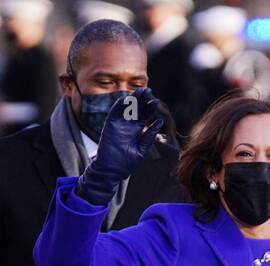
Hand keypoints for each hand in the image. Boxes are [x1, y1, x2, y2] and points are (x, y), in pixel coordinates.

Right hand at [75, 87, 165, 205]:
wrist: (111, 171)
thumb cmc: (126, 163)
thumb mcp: (141, 150)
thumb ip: (149, 136)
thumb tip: (159, 122)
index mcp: (137, 131)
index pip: (144, 116)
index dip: (149, 108)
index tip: (155, 101)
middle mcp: (128, 125)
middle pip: (136, 109)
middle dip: (142, 100)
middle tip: (148, 90)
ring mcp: (119, 125)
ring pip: (126, 108)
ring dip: (132, 99)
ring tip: (140, 91)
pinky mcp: (109, 126)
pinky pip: (114, 113)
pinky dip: (119, 106)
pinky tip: (126, 99)